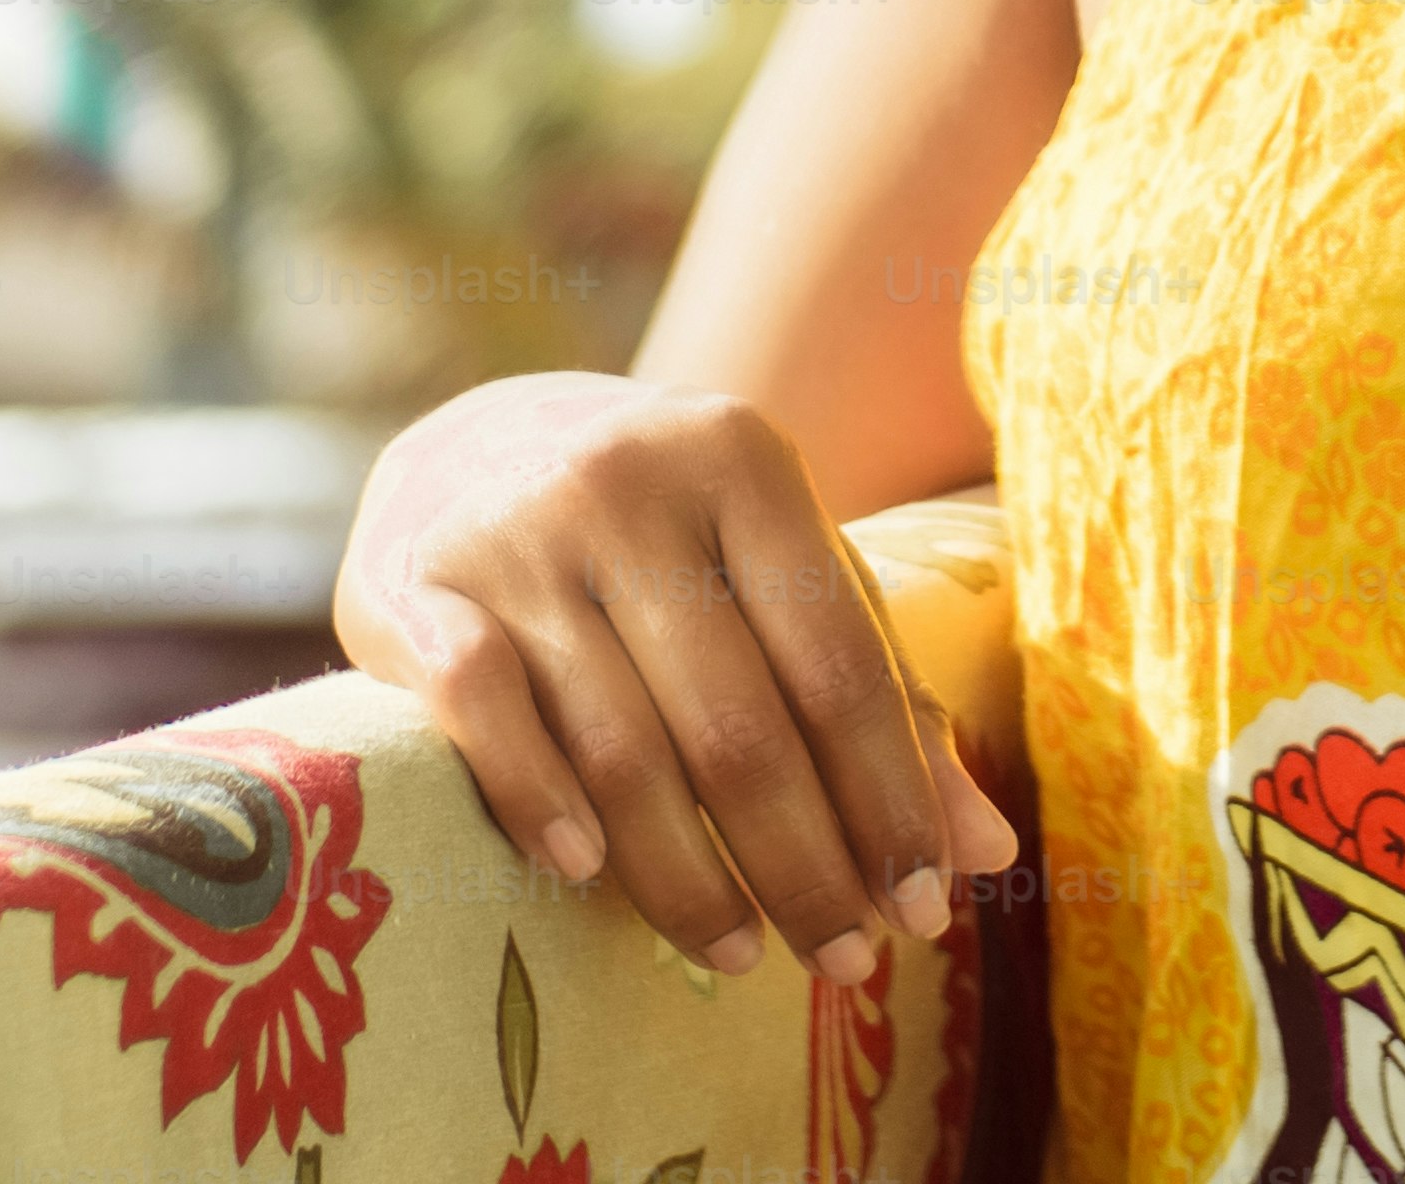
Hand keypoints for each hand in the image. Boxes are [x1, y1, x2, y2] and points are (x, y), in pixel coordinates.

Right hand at [336, 373, 1021, 980]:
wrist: (475, 442)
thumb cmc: (671, 539)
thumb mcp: (785, 579)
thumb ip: (883, 699)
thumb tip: (987, 851)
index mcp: (745, 463)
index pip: (839, 664)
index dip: (888, 799)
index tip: (924, 909)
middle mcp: (631, 485)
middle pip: (738, 724)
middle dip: (803, 864)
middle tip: (844, 962)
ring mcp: (518, 535)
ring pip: (620, 744)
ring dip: (686, 875)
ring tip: (738, 953)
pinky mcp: (418, 587)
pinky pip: (486, 714)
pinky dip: (541, 803)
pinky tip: (585, 874)